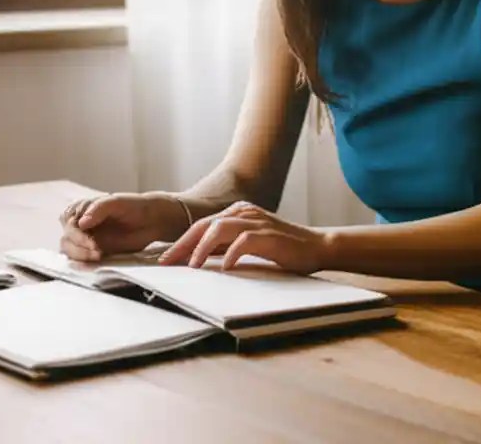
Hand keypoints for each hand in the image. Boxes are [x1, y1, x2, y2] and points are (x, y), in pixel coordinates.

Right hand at [58, 192, 186, 261]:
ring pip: (70, 252)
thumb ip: (98, 209)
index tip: (91, 242)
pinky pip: (81, 261)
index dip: (76, 235)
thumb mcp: (115, 202)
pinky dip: (83, 264)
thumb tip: (81, 223)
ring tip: (99, 257)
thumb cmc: (132, 206)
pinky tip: (94, 265)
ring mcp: (85, 240)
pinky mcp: (93, 252)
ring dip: (81, 257)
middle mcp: (78, 225)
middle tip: (98, 252)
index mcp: (80, 209)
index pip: (67, 224)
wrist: (150, 221)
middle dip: (79, 249)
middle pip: (67, 240)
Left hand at [158, 201, 332, 274]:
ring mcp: (256, 222)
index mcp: (237, 213)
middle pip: (203, 225)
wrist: (316, 246)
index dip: (181, 242)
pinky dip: (231, 254)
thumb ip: (226, 247)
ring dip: (201, 248)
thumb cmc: (282, 248)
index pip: (200, 225)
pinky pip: (243, 242)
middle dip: (182, 244)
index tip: (164, 259)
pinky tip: (225, 268)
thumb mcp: (248, 245)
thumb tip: (199, 259)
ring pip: (219, 229)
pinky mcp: (268, 235)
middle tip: (166, 262)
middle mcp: (243, 213)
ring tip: (191, 265)